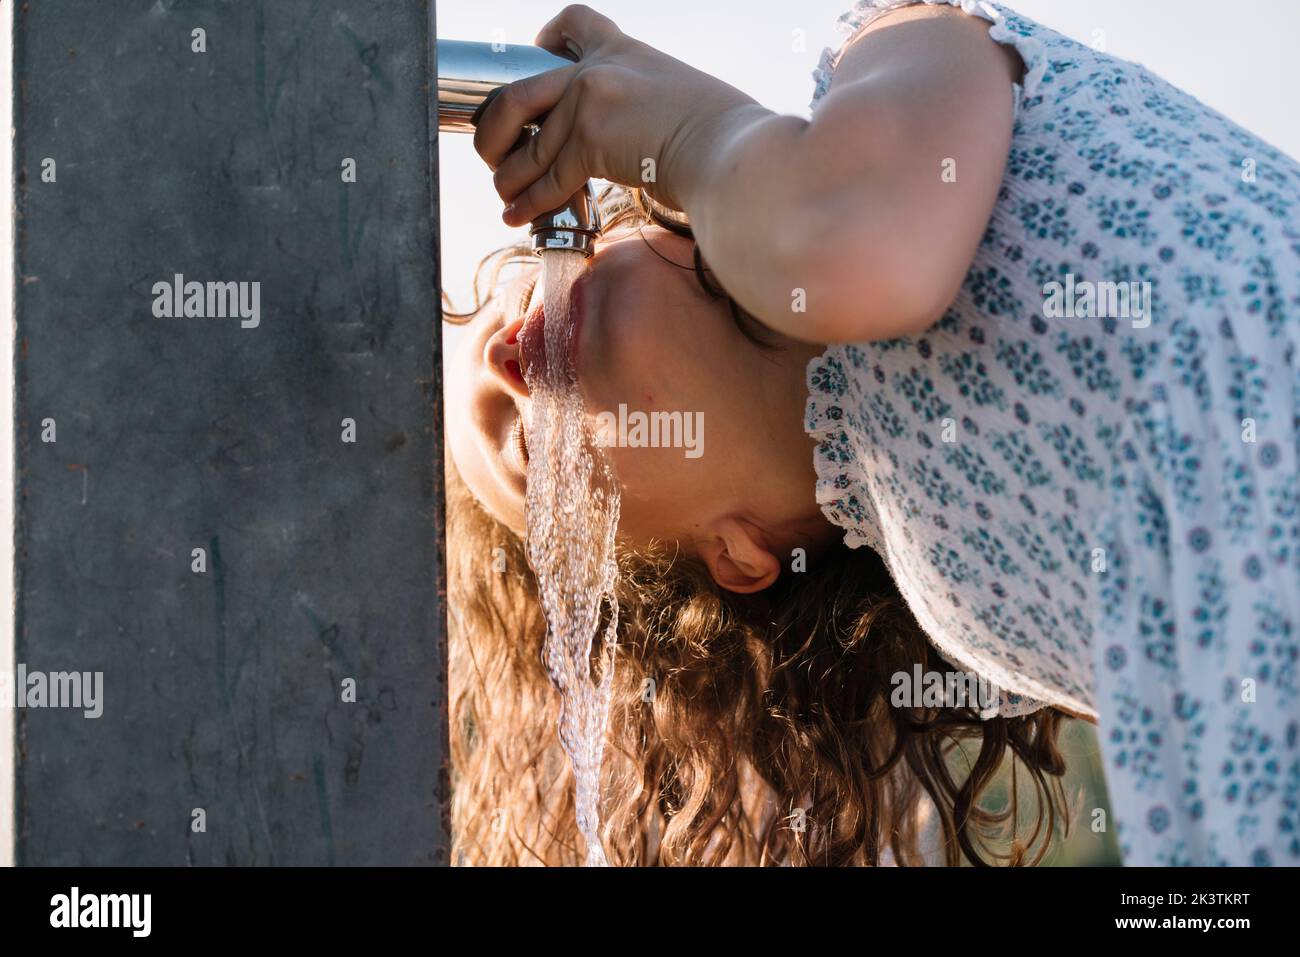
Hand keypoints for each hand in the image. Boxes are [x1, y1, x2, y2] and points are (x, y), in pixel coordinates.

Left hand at [472, 4, 759, 225]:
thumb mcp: (682, 96)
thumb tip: (636, 136)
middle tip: (496, 154)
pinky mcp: (590, 142)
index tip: (538, 46)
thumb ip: (645, 103)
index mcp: (625, 53)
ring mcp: (589, 104)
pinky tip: (517, 216)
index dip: (548, 36)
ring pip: (528, 150)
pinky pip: (546, 181)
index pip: (577, 22)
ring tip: (506, 197)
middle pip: (518, 94)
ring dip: (509, 180)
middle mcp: (599, 71)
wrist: (734, 153)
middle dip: (494, 130)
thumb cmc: (725, 138)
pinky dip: (527, 204)